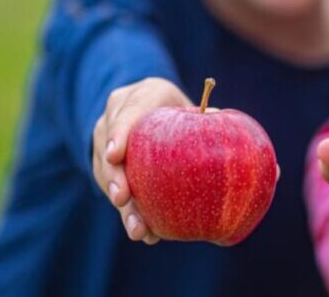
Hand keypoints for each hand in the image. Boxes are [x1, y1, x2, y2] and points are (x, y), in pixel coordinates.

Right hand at [92, 77, 191, 243]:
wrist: (149, 109)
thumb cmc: (177, 109)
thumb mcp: (189, 105)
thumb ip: (202, 117)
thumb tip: (224, 132)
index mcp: (142, 95)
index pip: (130, 110)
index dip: (120, 132)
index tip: (116, 155)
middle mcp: (116, 116)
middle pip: (110, 147)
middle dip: (115, 176)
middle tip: (122, 198)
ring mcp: (105, 141)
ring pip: (106, 173)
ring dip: (122, 205)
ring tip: (138, 229)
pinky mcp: (104, 165)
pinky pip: (113, 190)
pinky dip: (130, 211)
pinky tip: (146, 232)